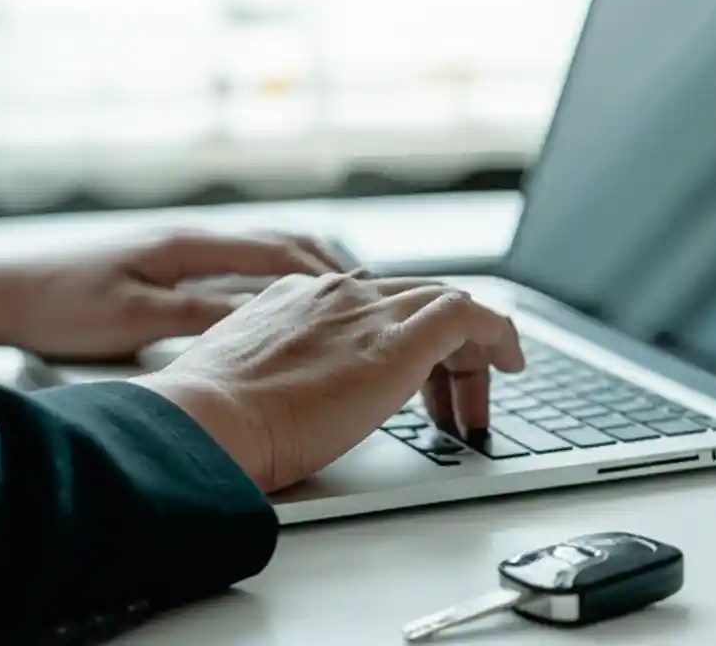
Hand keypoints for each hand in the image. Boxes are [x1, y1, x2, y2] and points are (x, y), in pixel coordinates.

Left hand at [0, 231, 344, 360]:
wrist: (0, 293)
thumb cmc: (60, 303)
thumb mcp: (135, 316)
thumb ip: (201, 313)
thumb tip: (267, 314)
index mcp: (188, 245)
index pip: (277, 253)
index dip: (325, 274)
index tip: (365, 295)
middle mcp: (191, 240)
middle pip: (279, 244)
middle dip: (328, 264)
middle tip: (372, 291)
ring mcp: (181, 253)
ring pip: (262, 256)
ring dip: (305, 271)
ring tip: (343, 296)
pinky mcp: (169, 271)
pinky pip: (239, 271)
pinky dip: (274, 282)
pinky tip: (283, 305)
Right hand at [131, 273, 525, 491]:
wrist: (205, 423)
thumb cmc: (212, 422)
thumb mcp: (246, 381)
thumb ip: (278, 374)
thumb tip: (290, 406)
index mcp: (297, 297)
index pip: (372, 301)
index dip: (403, 336)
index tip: (411, 379)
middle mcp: (338, 292)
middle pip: (417, 299)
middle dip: (444, 352)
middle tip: (452, 406)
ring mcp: (369, 311)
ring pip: (447, 305)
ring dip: (471, 356)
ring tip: (476, 407)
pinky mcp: (399, 341)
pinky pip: (470, 315)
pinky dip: (498, 332)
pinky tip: (510, 362)